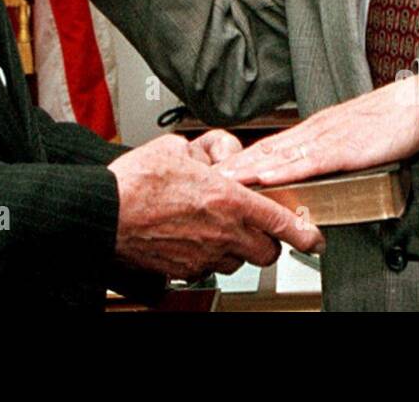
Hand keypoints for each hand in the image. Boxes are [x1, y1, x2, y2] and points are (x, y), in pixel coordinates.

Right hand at [108, 134, 324, 279]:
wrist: (103, 214)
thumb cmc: (135, 182)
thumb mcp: (177, 147)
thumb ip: (209, 149)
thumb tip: (222, 152)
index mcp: (228, 200)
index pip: (282, 222)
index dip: (304, 233)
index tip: (314, 237)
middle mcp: (222, 234)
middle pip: (266, 252)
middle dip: (267, 241)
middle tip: (257, 228)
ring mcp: (203, 257)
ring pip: (237, 261)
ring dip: (235, 248)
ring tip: (215, 228)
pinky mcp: (184, 271)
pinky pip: (208, 268)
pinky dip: (207, 256)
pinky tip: (190, 237)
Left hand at [218, 74, 418, 187]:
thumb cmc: (393, 122)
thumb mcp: (354, 139)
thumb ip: (331, 155)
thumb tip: (315, 174)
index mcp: (317, 130)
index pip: (270, 147)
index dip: (241, 159)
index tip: (215, 170)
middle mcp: (315, 131)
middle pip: (265, 150)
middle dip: (233, 165)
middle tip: (202, 177)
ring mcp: (327, 138)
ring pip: (278, 156)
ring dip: (247, 169)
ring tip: (220, 180)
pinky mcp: (345, 148)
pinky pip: (307, 161)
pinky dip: (282, 169)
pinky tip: (263, 176)